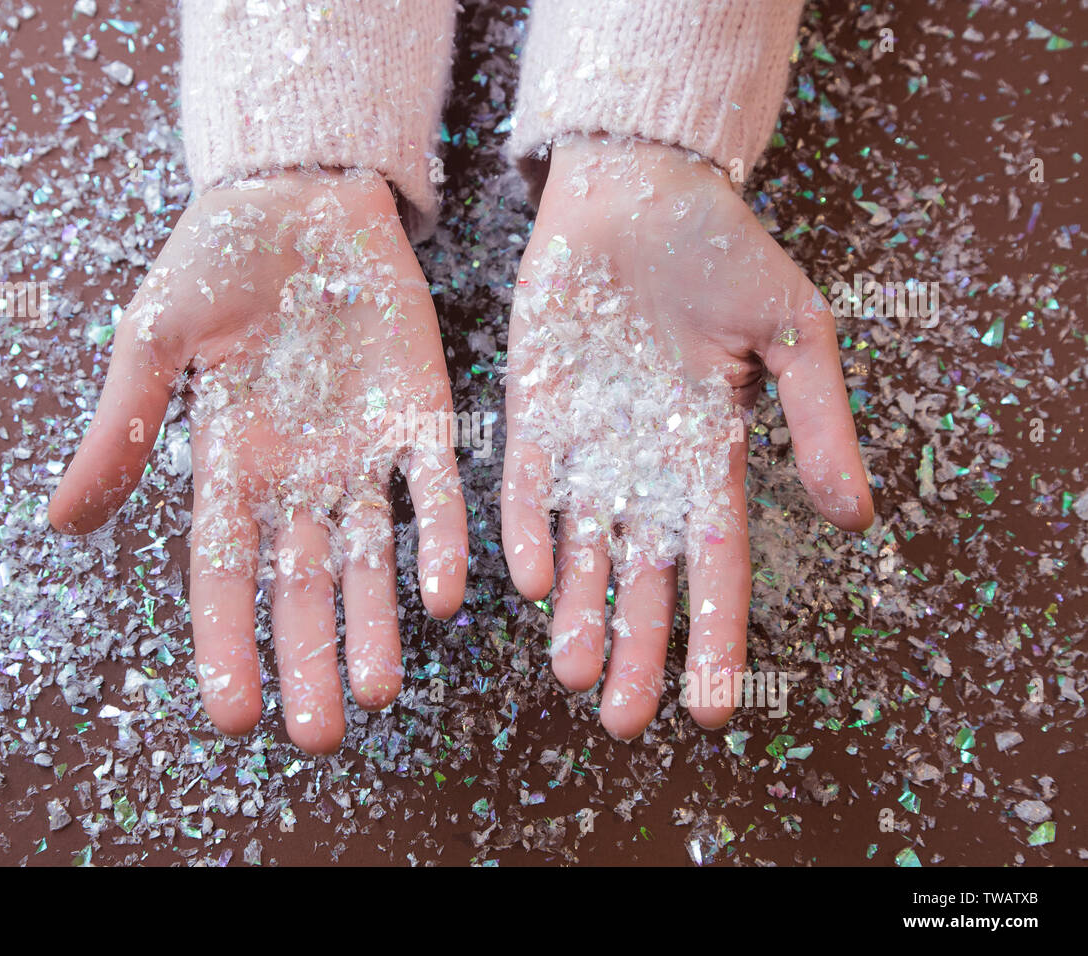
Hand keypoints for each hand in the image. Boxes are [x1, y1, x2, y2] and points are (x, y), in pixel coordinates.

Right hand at [49, 168, 467, 753]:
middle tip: (323, 734)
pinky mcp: (421, 416)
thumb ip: (121, 430)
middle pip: (303, 583)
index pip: (224, 572)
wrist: (300, 193)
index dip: (226, 643)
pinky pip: (433, 489)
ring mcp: (363, 450)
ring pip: (371, 553)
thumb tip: (59, 523)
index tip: (230, 717)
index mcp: (229, 463)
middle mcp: (298, 475)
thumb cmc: (215, 260)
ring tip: (384, 691)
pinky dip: (438, 538)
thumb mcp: (153, 339)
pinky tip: (444, 595)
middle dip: (311, 657)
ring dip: (377, 620)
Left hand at [502, 136, 872, 739]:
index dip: (714, 636)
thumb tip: (856, 518)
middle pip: (640, 578)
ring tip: (573, 677)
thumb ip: (818, 421)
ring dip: (577, 612)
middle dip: (635, 649)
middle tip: (622, 723)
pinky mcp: (531, 413)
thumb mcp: (795, 333)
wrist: (638, 188)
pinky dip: (527, 531)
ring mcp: (584, 444)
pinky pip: (526, 486)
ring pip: (579, 549)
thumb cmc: (723, 252)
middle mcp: (642, 466)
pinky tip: (531, 581)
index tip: (712, 709)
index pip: (715, 564)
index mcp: (709, 456)